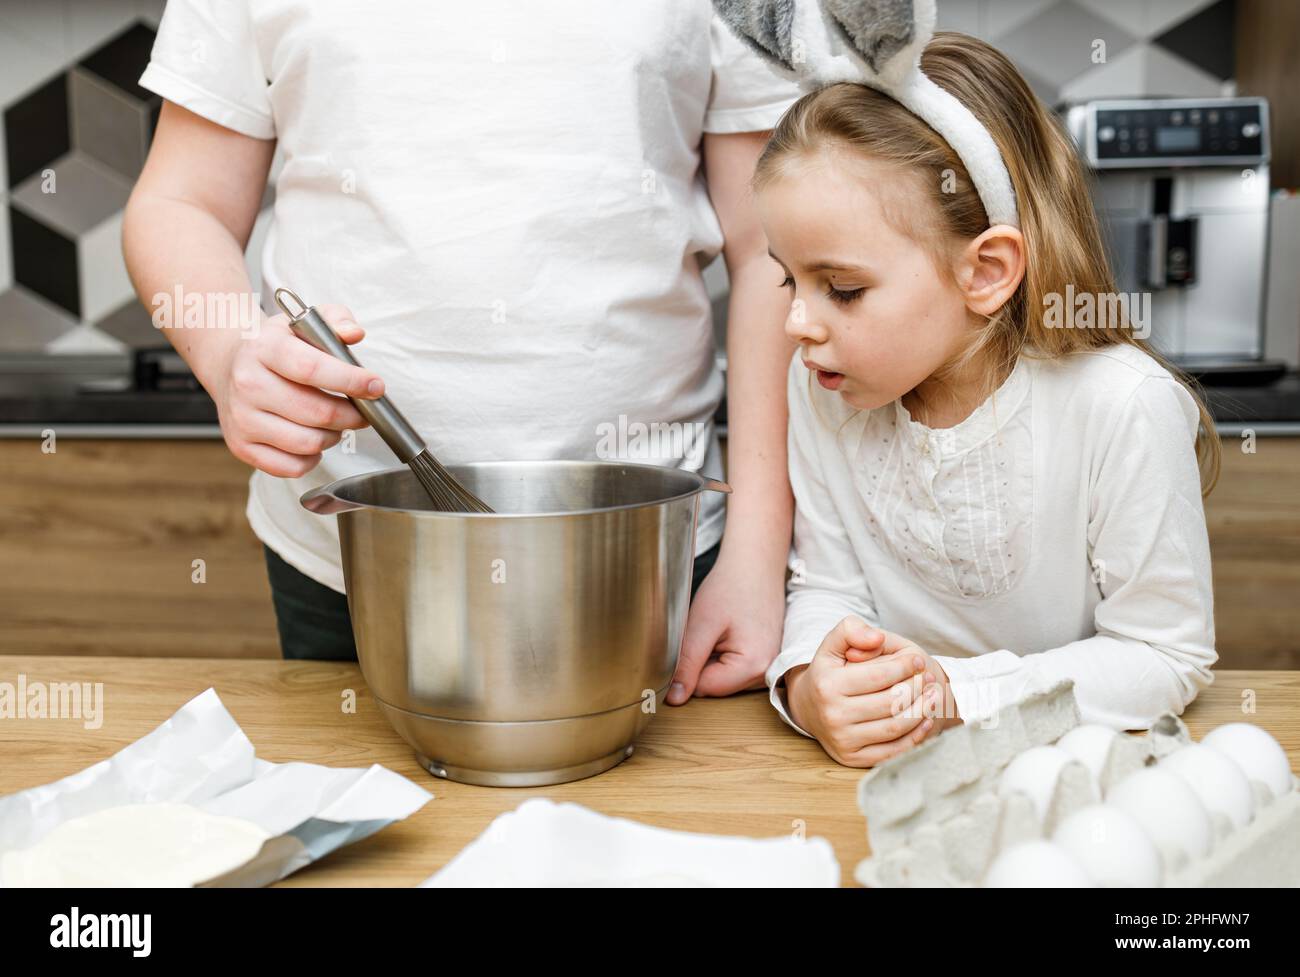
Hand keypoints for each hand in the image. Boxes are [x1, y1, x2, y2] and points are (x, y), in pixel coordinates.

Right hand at [208, 304, 384, 477]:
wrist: (229, 364)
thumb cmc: (276, 346)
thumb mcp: (302, 322)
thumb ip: (335, 320)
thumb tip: (354, 333)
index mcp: (264, 348)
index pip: (312, 369)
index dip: (351, 381)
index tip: (376, 387)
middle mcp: (247, 383)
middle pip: (316, 413)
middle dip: (352, 416)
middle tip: (363, 412)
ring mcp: (241, 418)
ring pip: (308, 443)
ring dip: (334, 436)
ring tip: (337, 423)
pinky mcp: (241, 446)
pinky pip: (291, 466)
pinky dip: (313, 458)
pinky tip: (315, 439)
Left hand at [667, 547, 785, 703]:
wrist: (755, 564)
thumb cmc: (730, 587)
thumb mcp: (701, 625)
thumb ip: (687, 665)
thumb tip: (674, 700)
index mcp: (753, 666)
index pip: (704, 689)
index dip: (688, 668)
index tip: (690, 641)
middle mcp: (766, 672)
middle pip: (715, 686)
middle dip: (702, 662)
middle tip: (707, 631)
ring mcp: (768, 666)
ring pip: (722, 678)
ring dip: (712, 658)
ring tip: (719, 629)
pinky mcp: (765, 658)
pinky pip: (734, 668)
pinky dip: (724, 653)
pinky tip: (727, 632)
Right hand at [784, 616, 941, 766]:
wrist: (808, 708)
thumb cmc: (829, 673)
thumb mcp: (832, 645)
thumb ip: (851, 630)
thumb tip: (877, 638)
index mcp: (828, 685)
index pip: (878, 675)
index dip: (904, 667)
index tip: (918, 660)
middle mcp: (832, 715)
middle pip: (890, 702)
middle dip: (917, 688)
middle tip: (929, 678)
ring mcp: (842, 740)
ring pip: (895, 727)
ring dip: (921, 711)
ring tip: (932, 696)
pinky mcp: (852, 759)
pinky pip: (892, 751)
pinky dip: (915, 737)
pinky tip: (925, 719)